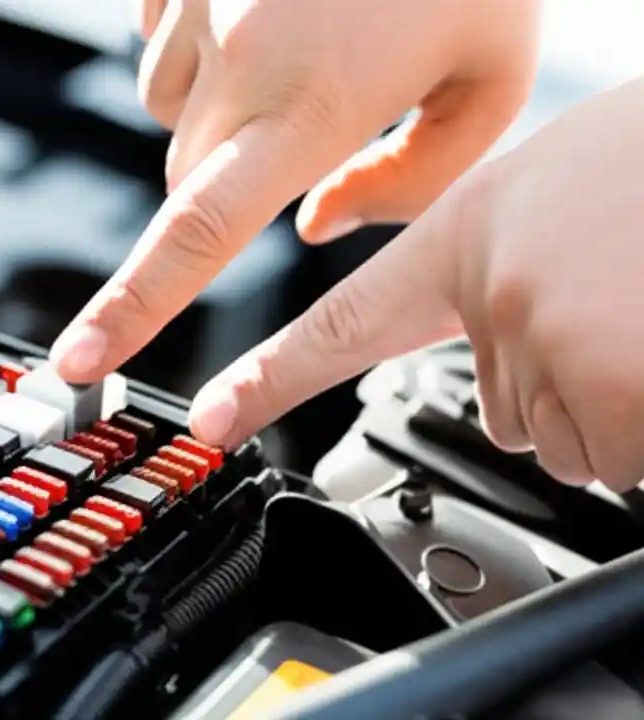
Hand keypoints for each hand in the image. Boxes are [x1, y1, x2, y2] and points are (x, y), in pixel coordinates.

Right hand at [51, 0, 537, 381]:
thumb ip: (413, 180)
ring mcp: (193, 6)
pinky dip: (197, 49)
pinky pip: (157, 40)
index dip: (130, 312)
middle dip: (222, 195)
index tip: (78, 361)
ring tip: (290, 56)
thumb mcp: (489, 79)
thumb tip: (319, 227)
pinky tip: (261, 14)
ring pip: (166, 112)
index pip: (197, 238)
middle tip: (297, 140)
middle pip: (179, 187)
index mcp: (313, 105)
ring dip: (212, 115)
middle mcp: (235, 60)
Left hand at [188, 77, 643, 491]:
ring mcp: (542, 337)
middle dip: (567, 382)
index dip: (265, 381)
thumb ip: (492, 267)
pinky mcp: (604, 384)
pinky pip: (613, 457)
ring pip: (563, 440)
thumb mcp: (552, 199)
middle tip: (621, 307)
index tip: (207, 423)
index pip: (339, 323)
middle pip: (502, 411)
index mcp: (467, 238)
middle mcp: (487, 289)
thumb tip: (477, 341)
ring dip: (614, 400)